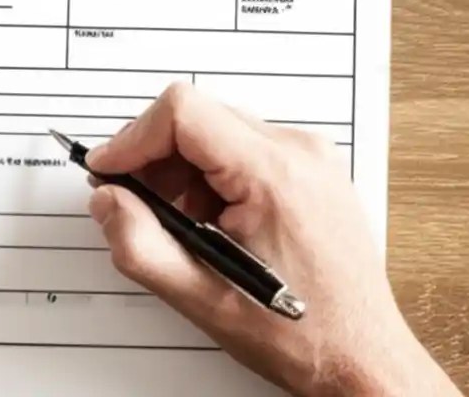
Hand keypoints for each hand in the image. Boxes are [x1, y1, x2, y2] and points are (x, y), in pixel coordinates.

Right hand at [86, 83, 459, 396]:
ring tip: (181, 224)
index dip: (133, 137)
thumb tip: (107, 200)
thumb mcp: (201, 298)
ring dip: (183, 170)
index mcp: (274, 174)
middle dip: (154, 156)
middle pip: (199, 117)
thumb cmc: (302, 333)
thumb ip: (139, 244)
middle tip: (133, 201)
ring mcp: (311, 159)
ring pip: (219, 131)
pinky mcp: (312, 171)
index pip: (184, 111)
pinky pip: (245, 149)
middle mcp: (299, 153)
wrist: (361, 356)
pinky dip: (213, 177)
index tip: (108, 168)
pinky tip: (212, 222)